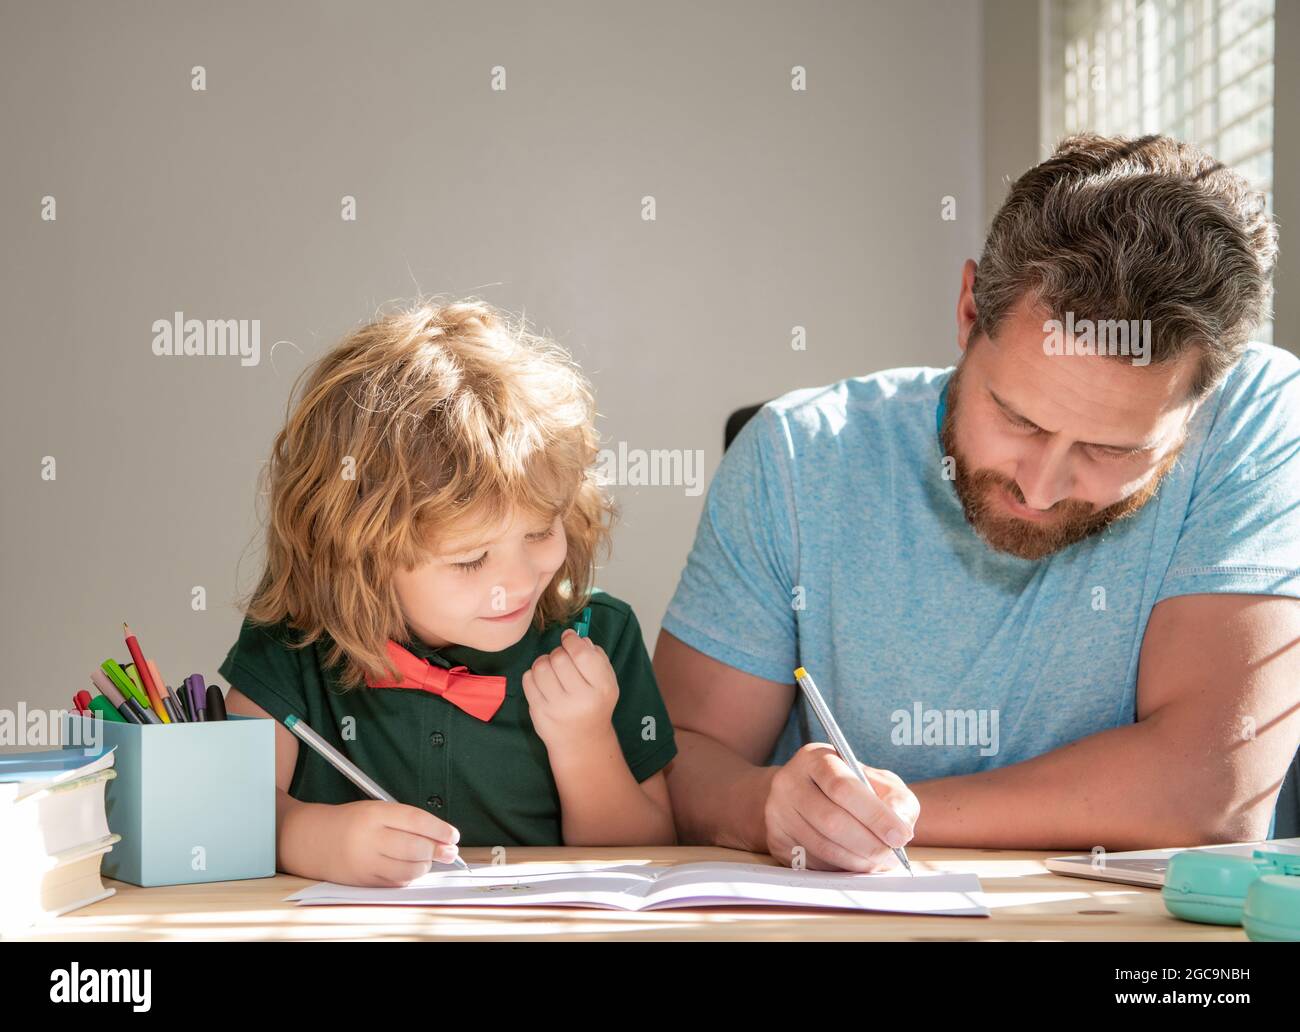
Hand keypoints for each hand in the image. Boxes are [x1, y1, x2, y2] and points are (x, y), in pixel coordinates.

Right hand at [310, 800, 462, 886]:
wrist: (313, 840)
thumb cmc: (353, 822)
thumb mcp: (378, 811)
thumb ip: (408, 822)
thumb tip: (443, 839)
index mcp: (374, 814)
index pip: (416, 821)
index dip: (440, 830)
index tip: (454, 835)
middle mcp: (369, 839)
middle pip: (416, 848)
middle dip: (438, 851)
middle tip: (448, 851)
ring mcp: (365, 862)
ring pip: (409, 869)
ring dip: (425, 865)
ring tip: (427, 859)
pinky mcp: (363, 881)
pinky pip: (397, 882)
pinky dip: (409, 876)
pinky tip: (409, 867)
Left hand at [522, 628, 618, 748]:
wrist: (582, 741)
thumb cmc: (594, 704)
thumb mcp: (607, 682)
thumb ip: (597, 657)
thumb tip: (578, 638)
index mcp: (601, 688)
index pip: (583, 655)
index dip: (572, 640)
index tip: (568, 638)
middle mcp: (580, 699)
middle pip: (559, 659)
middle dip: (558, 652)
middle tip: (561, 657)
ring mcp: (557, 707)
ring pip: (541, 667)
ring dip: (544, 661)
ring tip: (551, 668)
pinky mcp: (539, 712)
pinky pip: (528, 680)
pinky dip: (533, 674)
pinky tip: (543, 681)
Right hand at [764, 743, 918, 872]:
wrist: (803, 794)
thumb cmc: (848, 787)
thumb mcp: (876, 780)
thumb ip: (896, 798)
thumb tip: (900, 826)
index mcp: (815, 758)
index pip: (844, 787)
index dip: (875, 815)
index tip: (900, 836)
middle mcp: (789, 782)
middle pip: (831, 820)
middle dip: (869, 844)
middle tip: (891, 855)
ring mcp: (778, 812)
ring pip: (822, 847)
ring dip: (858, 861)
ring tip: (878, 861)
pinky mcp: (776, 840)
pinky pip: (812, 863)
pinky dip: (840, 868)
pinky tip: (855, 862)